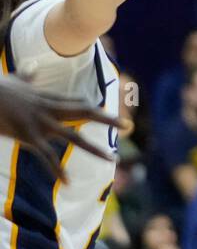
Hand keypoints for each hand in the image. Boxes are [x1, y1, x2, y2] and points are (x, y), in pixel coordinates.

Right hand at [0, 73, 115, 178]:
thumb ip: (27, 76)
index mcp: (47, 98)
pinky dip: (58, 169)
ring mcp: (40, 123)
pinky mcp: (28, 136)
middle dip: (106, 119)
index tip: (111, 114)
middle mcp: (49, 109)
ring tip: (110, 158)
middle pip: (84, 113)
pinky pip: (47, 155)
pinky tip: (68, 181)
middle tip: (128, 125)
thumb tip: (32, 67)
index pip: (78, 103)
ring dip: (93, 148)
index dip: (96, 109)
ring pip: (73, 136)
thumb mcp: (15, 80)